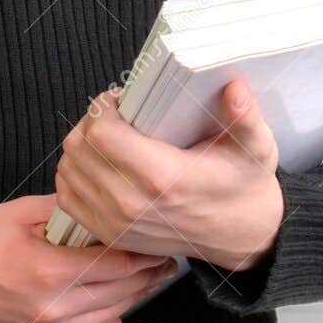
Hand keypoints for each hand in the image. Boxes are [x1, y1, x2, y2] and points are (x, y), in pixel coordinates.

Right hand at [0, 193, 182, 322]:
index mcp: (50, 269)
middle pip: (119, 292)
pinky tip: (112, 316)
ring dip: (132, 300)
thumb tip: (99, 201)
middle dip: (147, 275)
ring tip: (146, 282)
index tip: (160, 243)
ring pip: (108, 319)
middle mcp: (52, 308)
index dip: (145, 254)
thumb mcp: (16, 214)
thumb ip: (64, 208)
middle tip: (164, 261)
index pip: (117, 264)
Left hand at [54, 79, 284, 271]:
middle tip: (114, 115)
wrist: (241, 235)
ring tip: (107, 137)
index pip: (102, 134)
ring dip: (81, 147)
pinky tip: (98, 163)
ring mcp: (117, 223)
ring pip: (69, 169)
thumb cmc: (243, 185)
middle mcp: (133, 204)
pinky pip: (67, 195)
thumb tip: (235, 86)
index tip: (121, 101)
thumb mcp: (255, 146)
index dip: (104, 108)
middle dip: (91, 122)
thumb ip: (244, 116)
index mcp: (164, 177)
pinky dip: (75, 174)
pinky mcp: (109, 235)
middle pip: (79, 148)